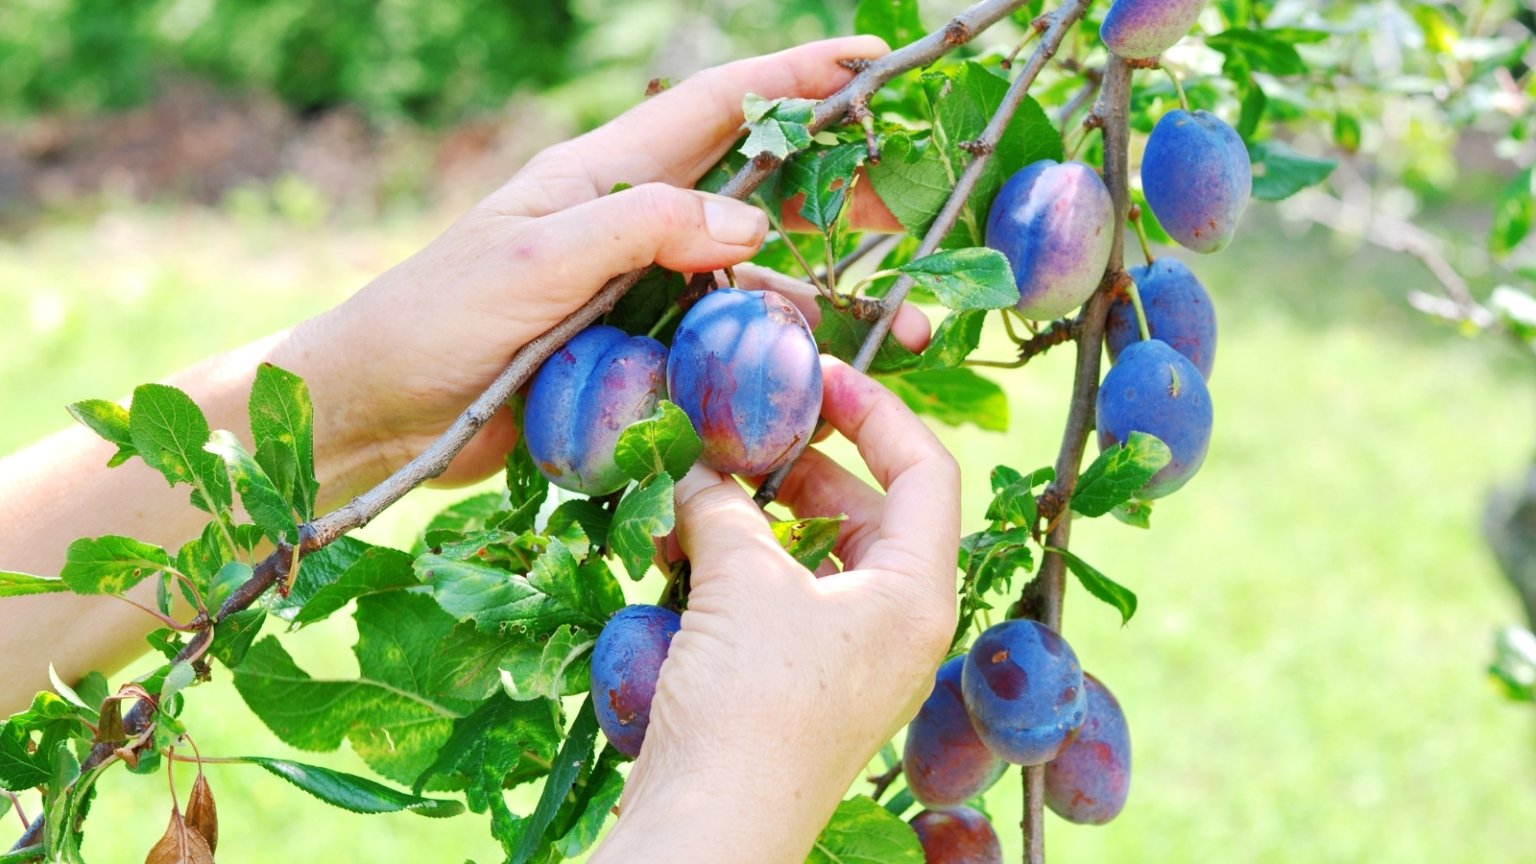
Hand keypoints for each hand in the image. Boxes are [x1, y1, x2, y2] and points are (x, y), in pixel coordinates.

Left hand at [289, 36, 900, 497]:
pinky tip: (811, 371)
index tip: (871, 60)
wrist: (375, 415)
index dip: (796, 76)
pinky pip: (717, 343)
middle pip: (750, 184)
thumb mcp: (531, 262)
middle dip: (831, 183)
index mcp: (600, 176)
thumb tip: (753, 221)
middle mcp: (628, 225)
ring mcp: (634, 292)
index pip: (716, 106)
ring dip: (817, 288)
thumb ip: (638, 229)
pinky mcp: (633, 353)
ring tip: (893, 317)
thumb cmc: (432, 323)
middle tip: (908, 198)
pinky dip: (767, 353)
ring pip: (746, 276)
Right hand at [592, 359, 959, 863]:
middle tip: (741, 426)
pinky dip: (738, 562)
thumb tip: (701, 467)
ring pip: (816, 550)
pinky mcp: (799, 679)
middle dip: (801, 462)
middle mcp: (897, 620)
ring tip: (697, 488)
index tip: (816, 372)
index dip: (876, 408)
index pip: (925, 468)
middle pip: (868, 505)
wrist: (712, 824)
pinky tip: (680, 546)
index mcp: (918, 590)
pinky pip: (781, 594)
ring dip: (757, 512)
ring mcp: (849, 653)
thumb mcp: (743, 581)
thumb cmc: (753, 704)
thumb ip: (726, 504)